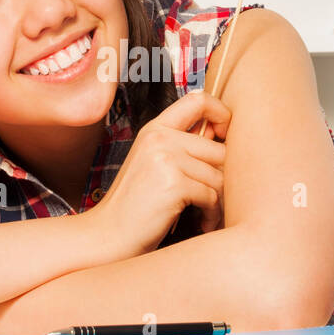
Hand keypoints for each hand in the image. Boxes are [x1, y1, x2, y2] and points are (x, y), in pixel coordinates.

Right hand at [88, 89, 230, 255]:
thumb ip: (184, 147)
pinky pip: (212, 196)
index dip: (222, 113)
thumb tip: (224, 138)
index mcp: (155, 129)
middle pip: (220, 149)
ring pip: (219, 175)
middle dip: (223, 179)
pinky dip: (210, 214)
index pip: (199, 99)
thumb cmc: (136, 205)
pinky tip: (201, 222)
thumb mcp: (154, 164)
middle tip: (215, 199)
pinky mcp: (173, 183)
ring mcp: (166, 159)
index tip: (225, 136)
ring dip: (218, 201)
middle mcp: (160, 138)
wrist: (108, 235)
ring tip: (206, 214)